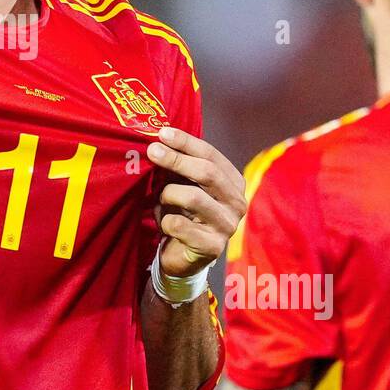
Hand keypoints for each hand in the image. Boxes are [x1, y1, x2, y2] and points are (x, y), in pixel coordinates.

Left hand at [146, 127, 245, 277]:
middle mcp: (237, 203)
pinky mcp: (212, 247)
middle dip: (176, 159)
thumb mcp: (183, 185)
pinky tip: (164, 224)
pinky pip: (179, 224)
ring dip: (168, 195)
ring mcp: (228, 226)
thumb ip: (179, 166)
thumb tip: (159, 140)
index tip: (162, 133)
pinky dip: (164, 221)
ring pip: (193, 197)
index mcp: (233, 183)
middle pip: (207, 173)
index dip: (186, 142)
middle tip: (152, 150)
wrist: (182, 255)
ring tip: (160, 200)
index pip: (212, 155)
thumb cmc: (182, 212)